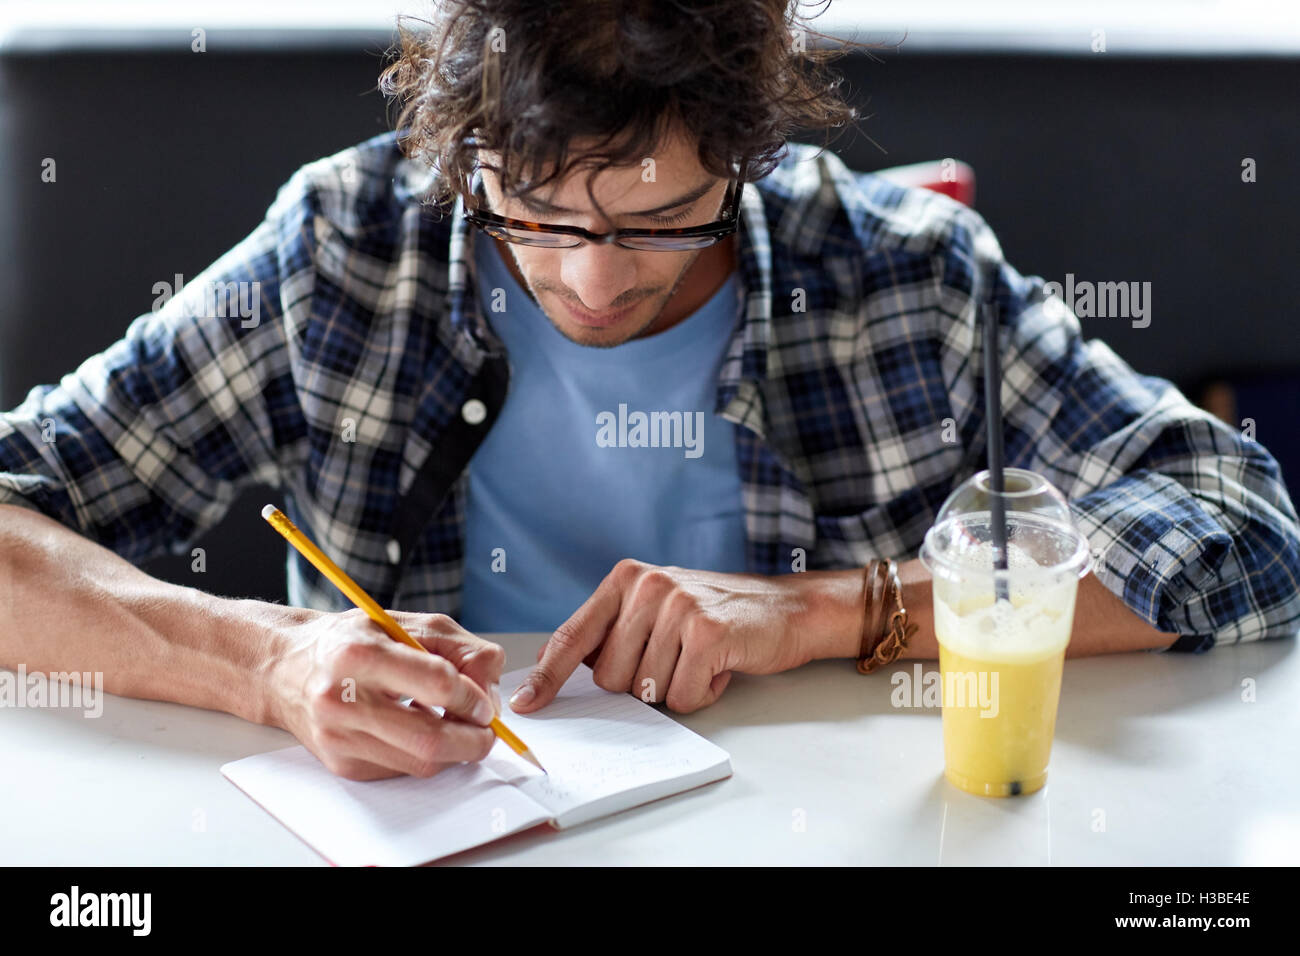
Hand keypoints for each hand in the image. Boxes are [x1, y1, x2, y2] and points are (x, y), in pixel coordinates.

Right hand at [267, 608, 505, 780]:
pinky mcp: (341, 764)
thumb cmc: (350, 642)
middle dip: (474, 740)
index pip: (438, 684)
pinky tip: (419, 732)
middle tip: (486, 730)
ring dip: (454, 751)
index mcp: (361, 654)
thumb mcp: (403, 624)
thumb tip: (490, 689)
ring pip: (420, 763)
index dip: (474, 696)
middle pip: (431, 739)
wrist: (284, 668)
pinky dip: (424, 756)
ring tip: (456, 727)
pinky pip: (402, 771)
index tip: (484, 701)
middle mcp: (342, 699)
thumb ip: (457, 647)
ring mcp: (339, 737)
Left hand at [509, 559, 821, 714]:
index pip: (574, 635)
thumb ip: (614, 631)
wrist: (787, 609)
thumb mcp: (657, 608)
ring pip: (646, 690)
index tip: (526, 704)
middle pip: (610, 677)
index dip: (548, 675)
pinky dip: (701, 693)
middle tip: (676, 660)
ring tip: (701, 659)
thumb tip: (561, 669)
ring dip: (676, 688)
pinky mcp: (707, 633)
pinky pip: (682, 695)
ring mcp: (677, 607)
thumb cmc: (718, 614)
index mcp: (625, 578)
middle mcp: (647, 586)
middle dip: (641, 685)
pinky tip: (719, 666)